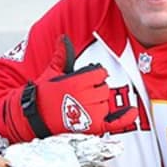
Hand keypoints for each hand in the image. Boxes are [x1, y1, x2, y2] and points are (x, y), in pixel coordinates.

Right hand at [19, 35, 135, 137]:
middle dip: (95, 90)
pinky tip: (133, 113)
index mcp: (78, 82)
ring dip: (98, 104)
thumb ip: (62, 55)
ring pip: (106, 103)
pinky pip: (114, 122)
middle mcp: (86, 97)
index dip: (95, 76)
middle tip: (80, 95)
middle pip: (104, 89)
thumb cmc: (42, 95)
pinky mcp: (92, 127)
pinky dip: (125, 118)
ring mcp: (90, 113)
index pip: (100, 74)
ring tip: (82, 106)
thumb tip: (64, 39)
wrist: (33, 117)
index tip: (87, 80)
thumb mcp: (52, 72)